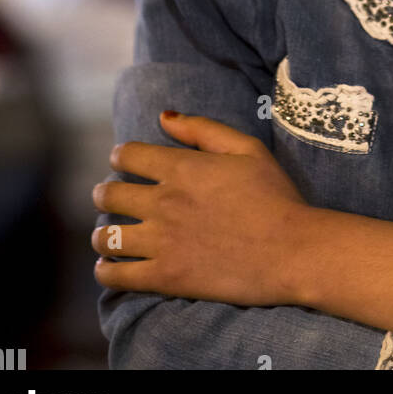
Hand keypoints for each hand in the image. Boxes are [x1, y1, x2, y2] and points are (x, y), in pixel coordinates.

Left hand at [92, 111, 308, 307]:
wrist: (291, 249)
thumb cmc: (275, 195)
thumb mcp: (247, 148)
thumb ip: (202, 128)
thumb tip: (164, 116)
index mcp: (181, 168)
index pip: (128, 156)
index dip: (120, 156)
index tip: (122, 162)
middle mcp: (163, 203)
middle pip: (108, 195)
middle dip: (103, 193)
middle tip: (108, 197)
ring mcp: (162, 242)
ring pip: (106, 237)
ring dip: (102, 234)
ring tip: (108, 235)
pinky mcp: (166, 277)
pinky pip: (117, 276)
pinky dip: (106, 271)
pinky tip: (110, 268)